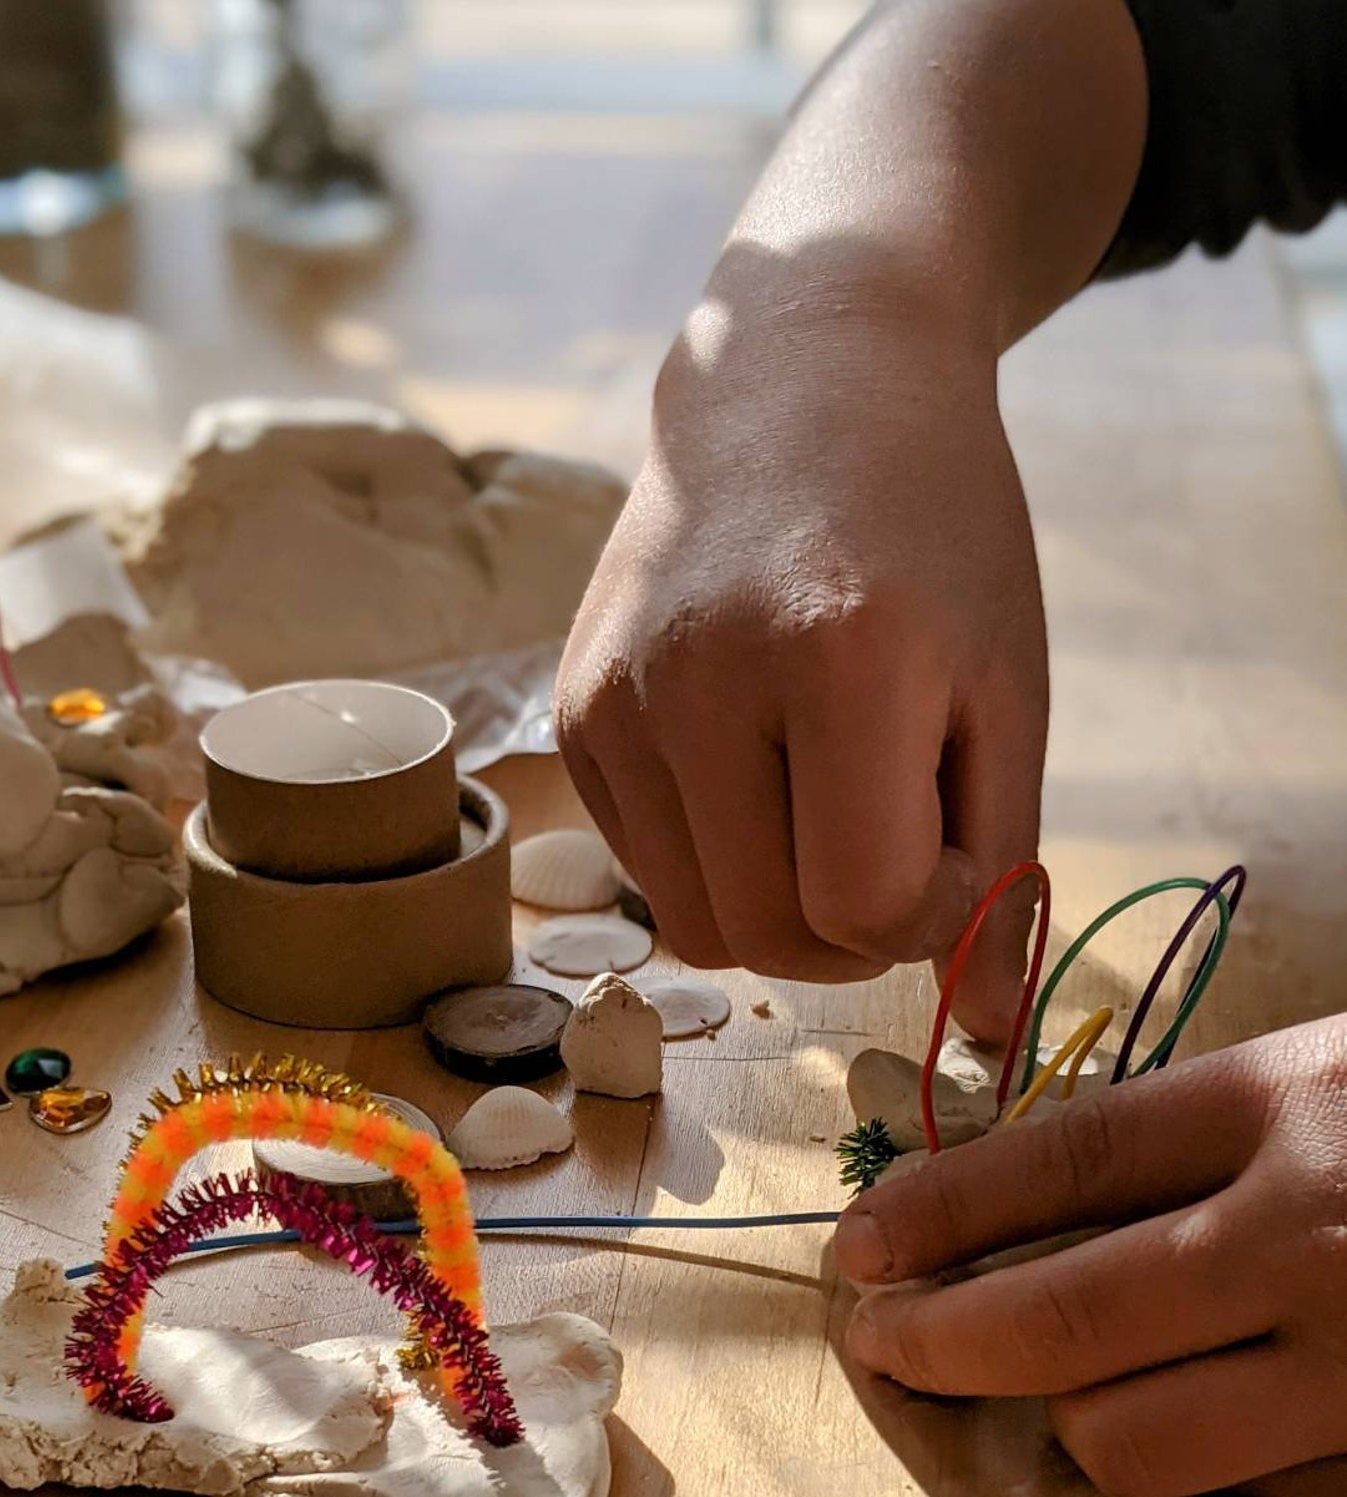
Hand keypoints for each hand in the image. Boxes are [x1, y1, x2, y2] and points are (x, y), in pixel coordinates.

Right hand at [554, 254, 1049, 1038]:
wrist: (801, 380)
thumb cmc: (936, 533)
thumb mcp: (1007, 688)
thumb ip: (1000, 868)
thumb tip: (988, 1030)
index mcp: (839, 655)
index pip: (870, 905)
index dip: (934, 911)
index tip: (958, 839)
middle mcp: (699, 679)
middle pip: (771, 937)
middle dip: (853, 930)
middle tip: (896, 840)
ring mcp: (616, 697)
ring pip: (696, 927)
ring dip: (779, 907)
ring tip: (824, 800)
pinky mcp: (574, 712)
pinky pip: (646, 868)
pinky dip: (716, 857)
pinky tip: (755, 763)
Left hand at [834, 1017, 1346, 1496]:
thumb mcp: (1314, 1073)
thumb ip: (1191, 1129)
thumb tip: (1021, 1192)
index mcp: (1273, 1106)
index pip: (1065, 1163)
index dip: (942, 1210)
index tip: (862, 1241)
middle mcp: (1305, 1235)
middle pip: (1064, 1320)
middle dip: (937, 1341)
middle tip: (877, 1339)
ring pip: (1134, 1437)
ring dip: (1068, 1417)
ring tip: (1067, 1383)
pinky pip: (1240, 1488)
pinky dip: (1189, 1458)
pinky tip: (1183, 1414)